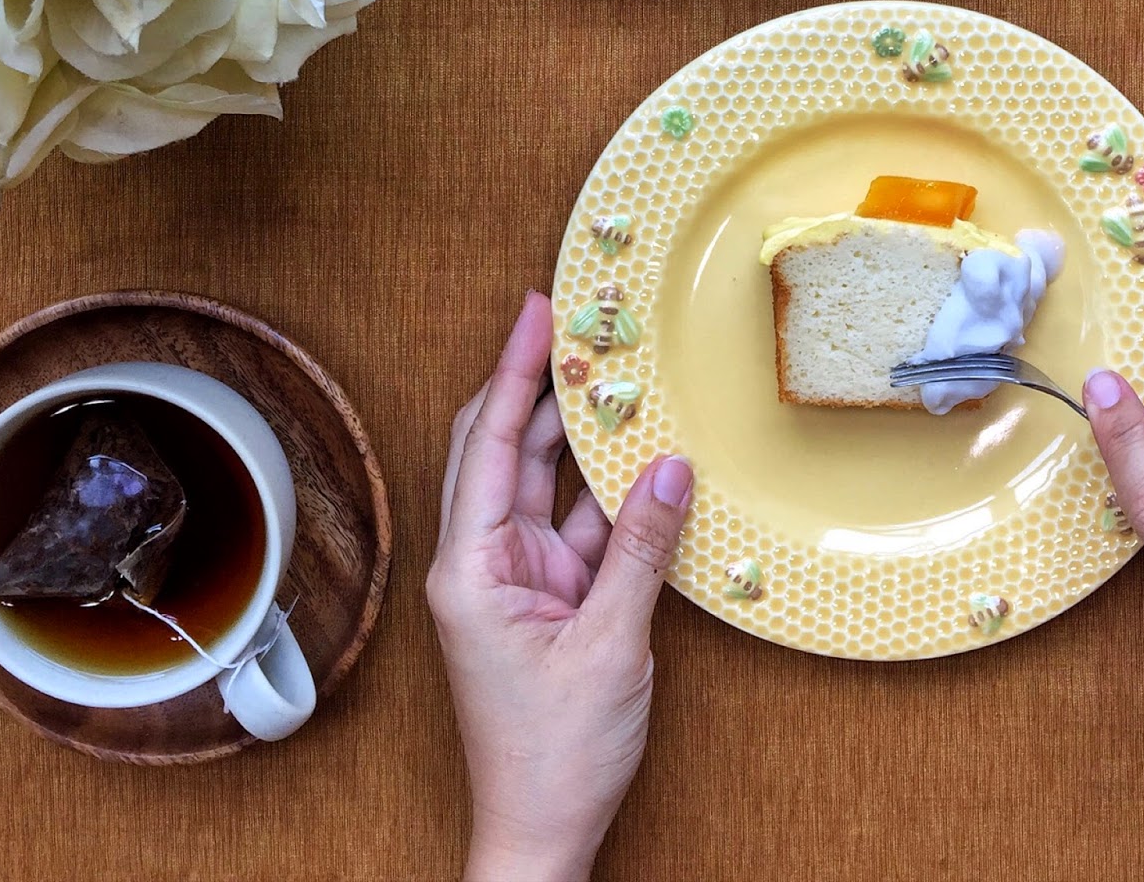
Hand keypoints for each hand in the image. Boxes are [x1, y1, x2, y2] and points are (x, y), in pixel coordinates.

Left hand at [427, 292, 693, 881]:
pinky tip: (641, 453)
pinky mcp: (552, 595)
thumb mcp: (609, 646)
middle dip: (539, 384)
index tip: (534, 313)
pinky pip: (579, 523)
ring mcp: (519, 576)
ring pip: (547, 481)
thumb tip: (672, 468)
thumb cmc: (554, 757)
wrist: (542, 833)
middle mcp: (484, 560)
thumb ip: (640, 549)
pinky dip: (609, 490)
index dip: (511, 372)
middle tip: (577, 321)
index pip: (487, 444)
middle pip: (507, 448)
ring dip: (580, 433)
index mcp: (471, 568)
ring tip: (617, 372)